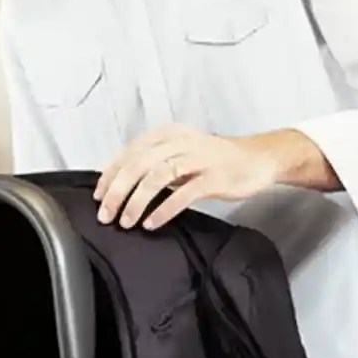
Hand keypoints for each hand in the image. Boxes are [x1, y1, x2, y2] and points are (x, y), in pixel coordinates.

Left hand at [93, 124, 290, 230]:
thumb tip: (119, 185)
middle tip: (105, 215)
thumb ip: (153, 163)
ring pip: (156, 178)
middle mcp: (180, 142)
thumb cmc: (215, 159)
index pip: (128, 153)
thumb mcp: (179, 154)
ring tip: (126, 221)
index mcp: (167, 135)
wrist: (259, 158)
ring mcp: (198, 158)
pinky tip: (151, 222)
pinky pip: (182, 194)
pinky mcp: (214, 177)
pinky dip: (162, 210)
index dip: (109, 176)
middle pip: (137, 165)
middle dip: (117, 192)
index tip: (98, 196)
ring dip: (136, 202)